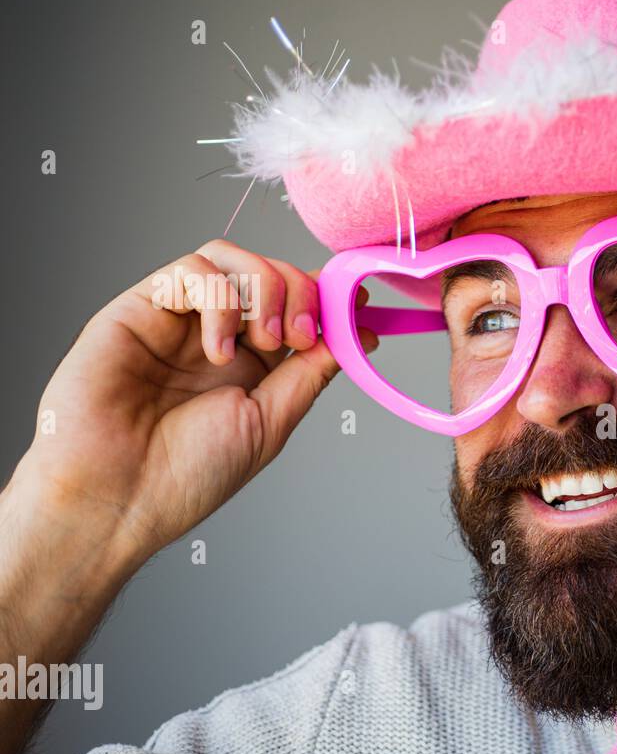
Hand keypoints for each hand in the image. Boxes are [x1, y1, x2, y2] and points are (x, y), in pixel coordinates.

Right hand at [11, 238, 375, 564]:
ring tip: (264, 341)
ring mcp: (178, 319)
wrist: (120, 495)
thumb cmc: (187, 472)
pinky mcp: (138, 308)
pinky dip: (219, 300)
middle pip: (270, 271)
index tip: (358, 305)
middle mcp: (216, 335)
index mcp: (253, 364)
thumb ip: (311, 371)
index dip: (328, 297)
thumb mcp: (272, 420)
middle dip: (300, 292)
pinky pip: (191, 270)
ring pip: (231, 258)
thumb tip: (356, 331)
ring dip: (265, 288)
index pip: (295, 304)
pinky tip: (216, 350)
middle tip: (300, 336)